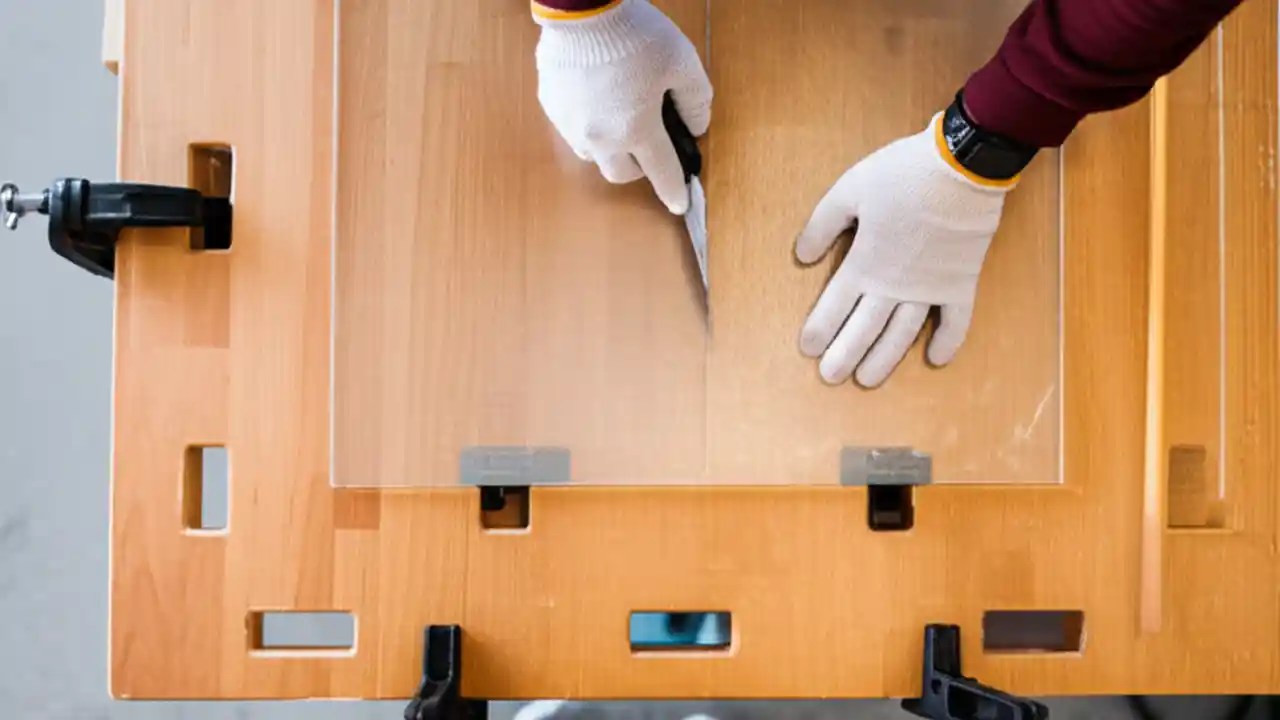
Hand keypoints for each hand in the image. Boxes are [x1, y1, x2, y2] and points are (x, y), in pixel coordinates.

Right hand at [534, 0, 711, 213]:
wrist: (582, 8)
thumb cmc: (635, 33)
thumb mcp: (682, 61)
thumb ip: (696, 100)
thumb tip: (696, 125)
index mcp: (637, 129)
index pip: (661, 172)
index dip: (674, 190)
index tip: (680, 204)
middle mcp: (601, 136)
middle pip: (620, 174)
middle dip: (638, 167)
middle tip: (649, 143)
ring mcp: (571, 123)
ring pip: (593, 154)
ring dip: (610, 147)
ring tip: (619, 117)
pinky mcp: (552, 105)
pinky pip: (572, 127)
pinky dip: (588, 123)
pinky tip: (596, 97)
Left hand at [796, 113, 1010, 387]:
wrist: (963, 166)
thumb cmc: (902, 174)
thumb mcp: (849, 189)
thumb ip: (823, 225)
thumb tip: (802, 256)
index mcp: (864, 263)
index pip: (834, 306)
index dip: (819, 329)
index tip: (807, 349)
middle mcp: (894, 285)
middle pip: (865, 329)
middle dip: (845, 355)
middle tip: (830, 377)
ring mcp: (930, 288)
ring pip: (903, 333)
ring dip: (884, 359)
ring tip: (868, 380)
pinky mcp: (961, 282)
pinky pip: (956, 320)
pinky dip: (948, 341)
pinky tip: (936, 360)